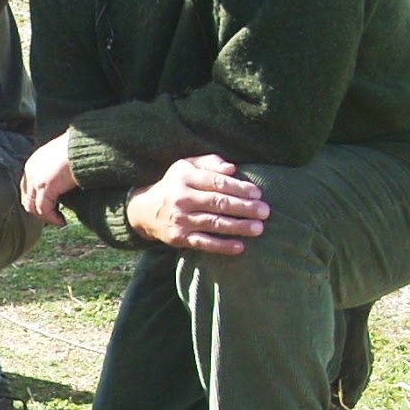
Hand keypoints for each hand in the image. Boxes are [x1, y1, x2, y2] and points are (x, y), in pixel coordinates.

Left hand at [21, 133, 78, 224]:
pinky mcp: (44, 186)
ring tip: (58, 221)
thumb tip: (61, 185)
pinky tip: (62, 221)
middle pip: (27, 198)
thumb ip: (56, 171)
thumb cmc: (80, 150)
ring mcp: (35, 178)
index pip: (28, 187)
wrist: (85, 145)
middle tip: (54, 217)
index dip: (37, 200)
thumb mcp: (62, 159)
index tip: (52, 207)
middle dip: (39, 210)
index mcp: (34, 162)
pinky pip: (44, 210)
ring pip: (32, 207)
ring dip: (45, 217)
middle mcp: (30, 170)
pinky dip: (52, 218)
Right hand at [125, 155, 269, 252]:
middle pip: (218, 203)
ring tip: (258, 228)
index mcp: (186, 178)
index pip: (217, 182)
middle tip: (265, 212)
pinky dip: (222, 246)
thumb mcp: (186, 166)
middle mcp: (182, 199)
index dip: (240, 188)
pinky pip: (203, 243)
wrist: (143, 210)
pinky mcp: (179, 238)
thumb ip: (210, 163)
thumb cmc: (174, 185)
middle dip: (244, 208)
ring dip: (238, 227)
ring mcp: (180, 220)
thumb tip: (232, 169)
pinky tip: (239, 247)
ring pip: (214, 224)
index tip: (258, 193)